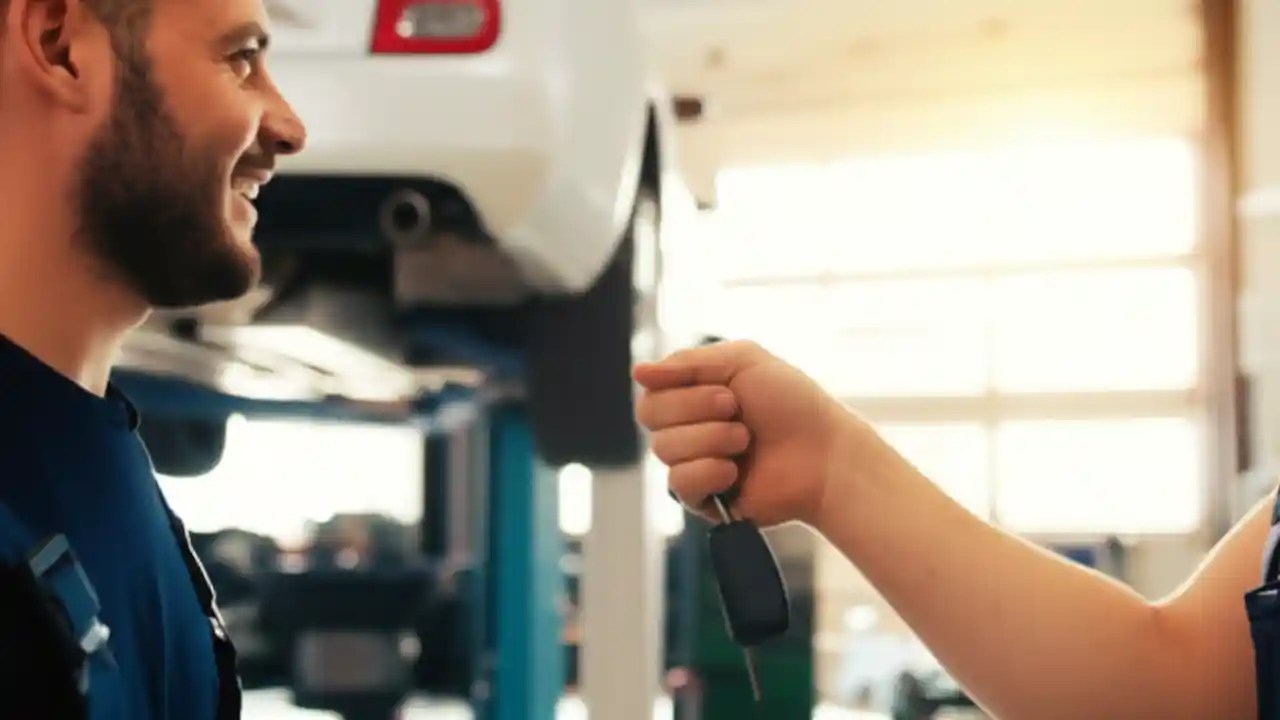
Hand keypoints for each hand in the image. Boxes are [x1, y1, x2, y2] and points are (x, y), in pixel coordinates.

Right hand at [634, 340, 889, 528]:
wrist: (824, 453)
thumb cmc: (792, 403)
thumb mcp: (742, 361)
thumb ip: (687, 363)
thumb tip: (636, 372)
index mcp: (693, 394)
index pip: (651, 390)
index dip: (680, 387)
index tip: (725, 388)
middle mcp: (688, 428)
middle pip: (650, 415)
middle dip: (696, 409)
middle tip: (736, 410)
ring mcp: (693, 463)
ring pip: (664, 448)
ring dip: (710, 439)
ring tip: (746, 442)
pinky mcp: (702, 500)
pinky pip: (678, 484)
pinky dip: (708, 471)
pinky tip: (735, 472)